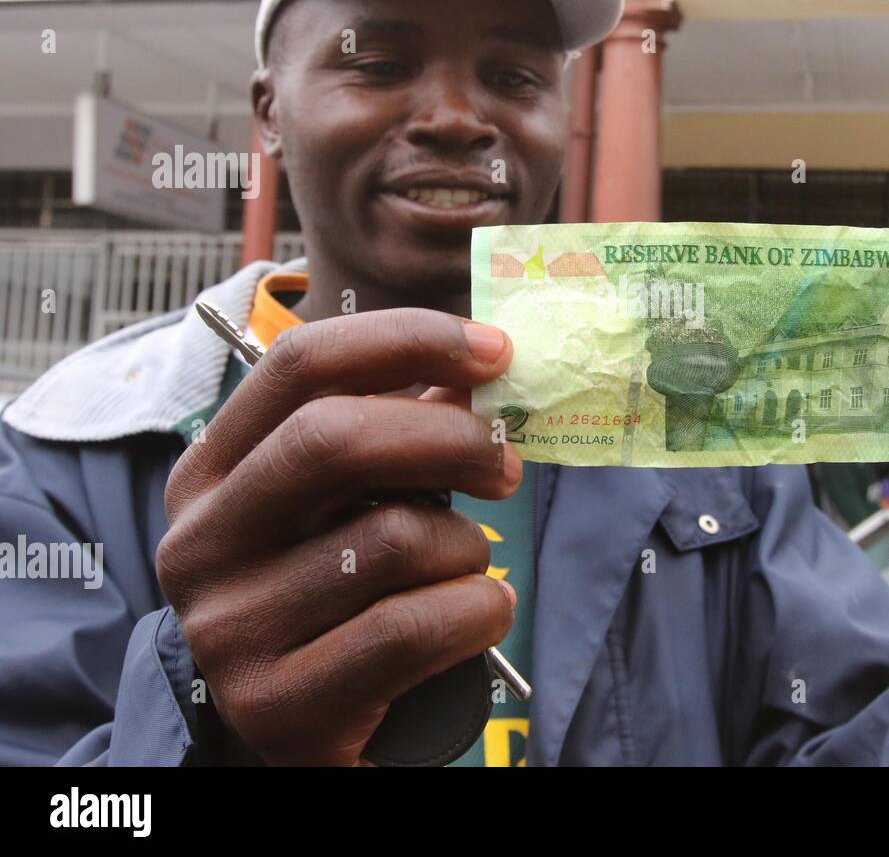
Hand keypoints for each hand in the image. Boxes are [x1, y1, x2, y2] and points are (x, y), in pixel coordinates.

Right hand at [158, 309, 521, 765]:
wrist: (295, 731)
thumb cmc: (337, 594)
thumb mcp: (345, 505)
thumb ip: (396, 435)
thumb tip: (474, 371)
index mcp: (211, 471)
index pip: (301, 364)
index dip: (408, 339)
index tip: (494, 351)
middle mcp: (200, 542)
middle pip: (334, 439)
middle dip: (451, 439)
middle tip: (506, 464)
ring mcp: (230, 629)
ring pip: (394, 540)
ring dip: (468, 550)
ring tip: (465, 570)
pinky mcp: (278, 707)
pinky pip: (415, 628)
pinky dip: (479, 613)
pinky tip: (478, 617)